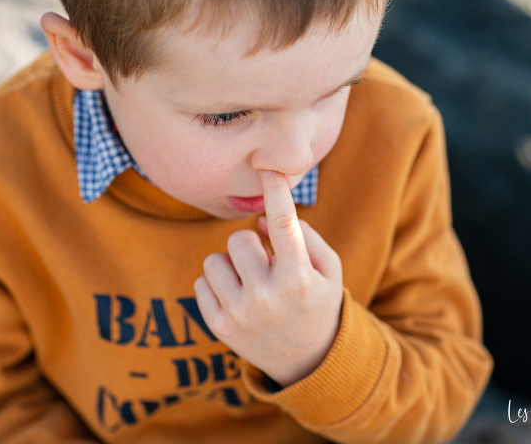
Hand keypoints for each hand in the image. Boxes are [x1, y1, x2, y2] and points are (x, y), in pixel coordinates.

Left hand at [194, 170, 343, 386]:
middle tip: (266, 262)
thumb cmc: (318, 302)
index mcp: (299, 278)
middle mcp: (268, 295)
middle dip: (251, 244)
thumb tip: (258, 220)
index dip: (277, 191)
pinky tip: (237, 296)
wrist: (307, 361)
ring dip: (232, 263)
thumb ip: (303, 237)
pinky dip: (217, 283)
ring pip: (215, 258)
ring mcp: (240, 313)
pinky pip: (202, 281)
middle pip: (239, 237)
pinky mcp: (219, 325)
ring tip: (251, 281)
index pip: (284, 223)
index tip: (269, 169)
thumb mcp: (328, 270)